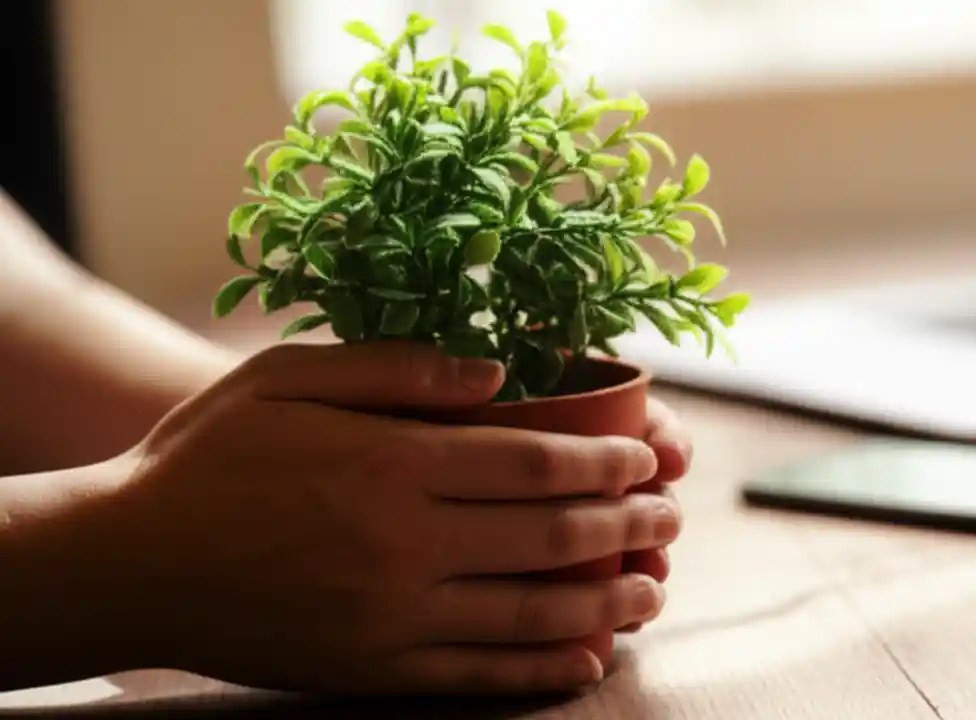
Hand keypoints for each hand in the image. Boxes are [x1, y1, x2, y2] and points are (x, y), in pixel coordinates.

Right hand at [62, 344, 682, 694]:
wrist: (127, 562)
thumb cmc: (208, 455)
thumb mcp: (287, 376)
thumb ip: (398, 367)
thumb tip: (499, 372)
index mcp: (391, 461)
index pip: (534, 461)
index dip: (605, 461)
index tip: (647, 458)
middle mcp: (403, 542)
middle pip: (550, 536)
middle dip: (626, 526)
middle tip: (670, 519)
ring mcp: (390, 615)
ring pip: (530, 612)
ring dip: (606, 601)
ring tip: (654, 591)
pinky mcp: (370, 669)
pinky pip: (477, 675)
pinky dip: (541, 670)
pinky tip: (586, 660)